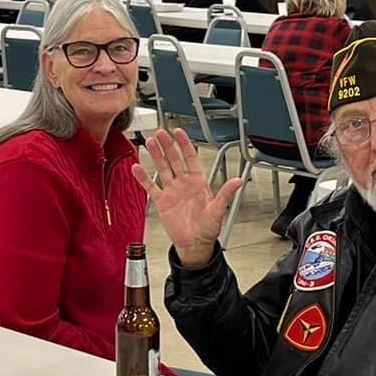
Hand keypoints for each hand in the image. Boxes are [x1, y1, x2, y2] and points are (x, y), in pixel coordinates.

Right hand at [132, 128, 242, 265]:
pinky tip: (137, 167)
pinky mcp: (162, 202)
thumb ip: (226, 193)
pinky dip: (143, 178)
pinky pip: (151, 187)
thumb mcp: (218, 209)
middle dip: (168, 145)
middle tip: (161, 133)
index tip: (179, 132)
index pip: (190, 158)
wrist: (195, 243)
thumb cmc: (208, 228)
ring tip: (150, 143)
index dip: (185, 144)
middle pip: (174, 159)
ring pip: (162, 168)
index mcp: (198, 182)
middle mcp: (184, 183)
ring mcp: (172, 191)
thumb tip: (238, 181)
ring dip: (156, 156)